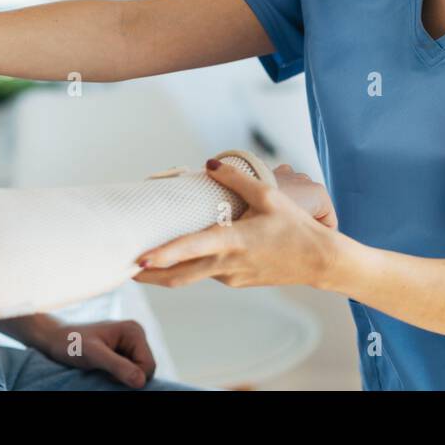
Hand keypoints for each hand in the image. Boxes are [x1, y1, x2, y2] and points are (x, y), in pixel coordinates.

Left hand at [32, 319, 157, 388]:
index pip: (149, 365)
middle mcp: (135, 336)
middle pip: (146, 369)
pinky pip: (130, 371)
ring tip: (102, 371)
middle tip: (104, 373)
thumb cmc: (71, 344)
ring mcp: (129, 344)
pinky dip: (118, 376)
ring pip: (138, 372)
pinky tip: (103, 371)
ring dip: (122, 378)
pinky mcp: (122, 352)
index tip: (108, 376)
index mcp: (133, 331)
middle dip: (128, 377)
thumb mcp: (93, 355)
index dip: (132, 377)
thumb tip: (142, 381)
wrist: (55, 339)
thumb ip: (117, 366)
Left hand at [134, 159, 341, 289]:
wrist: (320, 262)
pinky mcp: (236, 281)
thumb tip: (209, 163)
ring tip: (143, 262)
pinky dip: (189, 268)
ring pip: (191, 277)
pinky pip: (206, 274)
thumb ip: (236, 179)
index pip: (192, 250)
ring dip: (167, 273)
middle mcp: (228, 265)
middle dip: (150, 276)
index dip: (164, 257)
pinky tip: (181, 256)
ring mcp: (231, 277)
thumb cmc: (296, 228)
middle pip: (179, 277)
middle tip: (123, 269)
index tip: (140, 260)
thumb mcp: (269, 197)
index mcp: (234, 243)